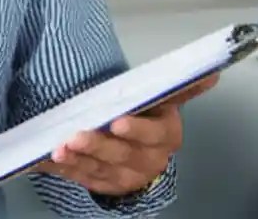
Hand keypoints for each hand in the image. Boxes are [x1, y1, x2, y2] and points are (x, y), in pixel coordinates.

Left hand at [34, 73, 219, 195]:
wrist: (141, 149)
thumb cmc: (147, 116)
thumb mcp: (162, 100)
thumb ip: (180, 86)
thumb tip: (211, 71)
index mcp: (165, 135)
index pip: (154, 134)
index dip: (136, 130)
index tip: (118, 122)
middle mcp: (148, 159)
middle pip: (122, 154)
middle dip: (97, 145)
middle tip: (75, 137)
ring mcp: (126, 176)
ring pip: (100, 169)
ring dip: (77, 159)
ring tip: (57, 150)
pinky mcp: (105, 184)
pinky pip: (82, 178)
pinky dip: (63, 169)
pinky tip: (45, 160)